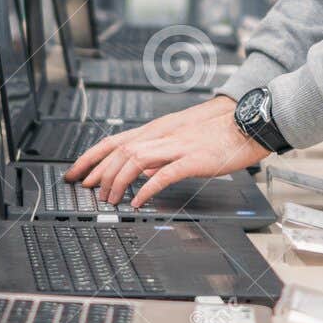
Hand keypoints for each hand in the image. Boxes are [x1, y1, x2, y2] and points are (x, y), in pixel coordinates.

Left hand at [65, 95, 269, 208]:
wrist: (248, 122)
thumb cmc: (219, 130)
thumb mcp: (182, 137)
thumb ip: (161, 152)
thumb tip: (141, 170)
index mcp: (158, 129)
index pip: (114, 141)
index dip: (90, 158)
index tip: (75, 174)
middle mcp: (163, 134)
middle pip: (120, 151)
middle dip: (98, 173)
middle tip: (89, 191)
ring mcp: (178, 145)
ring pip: (135, 159)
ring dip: (117, 181)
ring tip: (110, 199)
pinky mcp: (194, 158)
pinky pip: (164, 174)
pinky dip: (146, 188)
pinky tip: (139, 201)